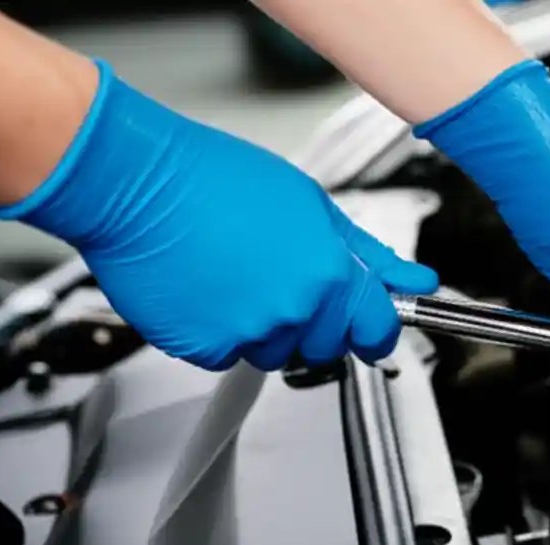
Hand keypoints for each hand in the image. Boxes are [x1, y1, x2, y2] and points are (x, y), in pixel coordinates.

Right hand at [0, 60, 436, 370]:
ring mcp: (248, 333)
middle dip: (312, 322)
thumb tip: (414, 281)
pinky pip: (225, 356)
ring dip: (262, 327)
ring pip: (274, 352)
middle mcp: (295, 309)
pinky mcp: (203, 348)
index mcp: (330, 273)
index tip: (369, 328)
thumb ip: (368, 254)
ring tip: (234, 275)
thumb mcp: (312, 205)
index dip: (374, 329)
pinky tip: (206, 290)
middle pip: (324, 346)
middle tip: (278, 278)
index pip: (376, 329)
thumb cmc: (216, 182)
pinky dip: (217, 332)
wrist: (136, 183)